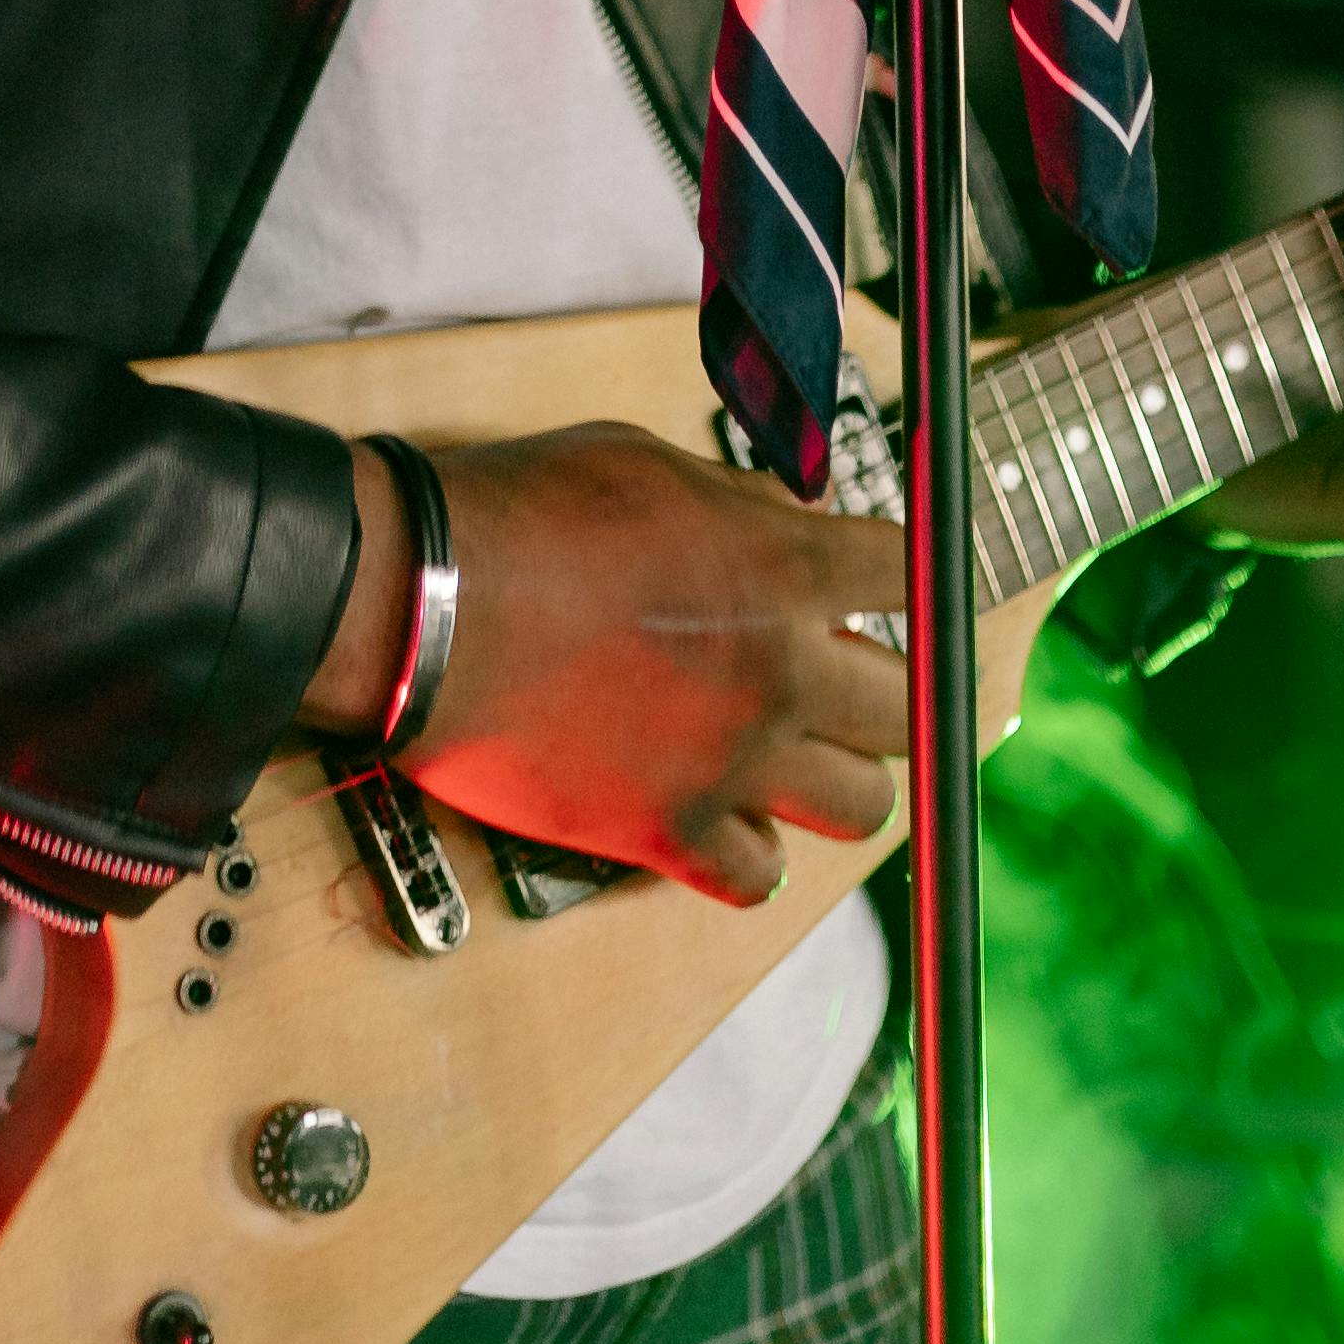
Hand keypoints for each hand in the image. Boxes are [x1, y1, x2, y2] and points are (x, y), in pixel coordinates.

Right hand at [305, 422, 902, 904]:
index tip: (914, 592)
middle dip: (886, 689)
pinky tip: (722, 817)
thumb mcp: (644, 465)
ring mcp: (733, 759)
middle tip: (843, 679)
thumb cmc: (518, 515)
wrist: (421, 604)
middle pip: (912, 708)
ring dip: (836, 778)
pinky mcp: (670, 831)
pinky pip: (757, 878)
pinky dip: (749, 853)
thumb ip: (738, 504)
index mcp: (782, 564)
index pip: (917, 576)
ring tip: (791, 754)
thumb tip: (786, 520)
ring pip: (862, 806)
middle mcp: (780, 670)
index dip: (922, 580)